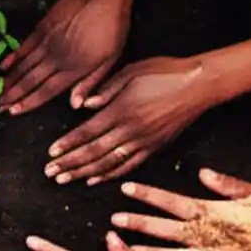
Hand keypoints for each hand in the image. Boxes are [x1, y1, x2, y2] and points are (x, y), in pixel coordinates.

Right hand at [0, 0, 128, 113]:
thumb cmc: (112, 28)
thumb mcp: (110, 59)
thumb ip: (91, 83)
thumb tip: (74, 104)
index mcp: (75, 69)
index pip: (47, 91)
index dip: (29, 102)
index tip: (13, 112)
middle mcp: (56, 59)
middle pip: (31, 81)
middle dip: (13, 95)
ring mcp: (46, 43)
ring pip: (24, 66)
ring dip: (10, 80)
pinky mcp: (41, 29)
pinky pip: (23, 47)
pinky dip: (12, 58)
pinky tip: (2, 67)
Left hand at [43, 56, 218, 185]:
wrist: (201, 83)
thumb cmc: (165, 72)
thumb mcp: (131, 71)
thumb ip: (105, 88)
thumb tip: (83, 105)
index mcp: (121, 109)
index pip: (87, 132)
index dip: (67, 144)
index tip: (50, 153)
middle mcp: (130, 129)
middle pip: (93, 151)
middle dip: (69, 163)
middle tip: (49, 172)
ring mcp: (143, 141)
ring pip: (108, 162)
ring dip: (84, 173)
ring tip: (64, 179)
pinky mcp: (155, 147)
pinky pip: (129, 165)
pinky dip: (110, 174)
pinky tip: (94, 179)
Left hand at [112, 170, 250, 250]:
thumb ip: (226, 184)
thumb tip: (202, 173)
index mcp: (212, 207)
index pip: (172, 199)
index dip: (148, 194)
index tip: (126, 188)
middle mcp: (206, 228)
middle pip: (164, 222)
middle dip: (137, 219)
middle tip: (112, 216)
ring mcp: (209, 248)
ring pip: (168, 243)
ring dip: (143, 238)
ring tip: (118, 234)